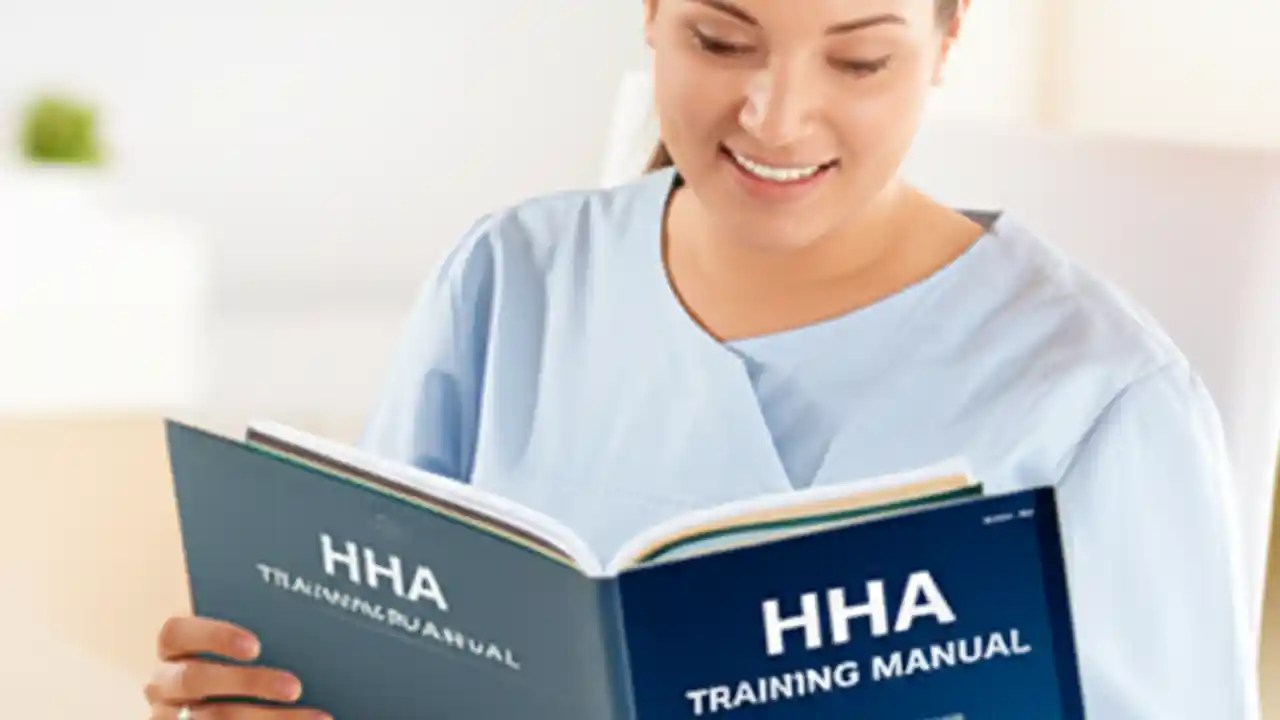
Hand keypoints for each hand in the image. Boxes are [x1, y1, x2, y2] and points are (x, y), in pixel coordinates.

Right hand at [144, 615, 330, 718]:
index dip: (215, 636)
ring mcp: (168, 716)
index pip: (177, 633)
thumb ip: (262, 634)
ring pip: (214, 718)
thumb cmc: (245, 662)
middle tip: (296, 687)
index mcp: (173, 648)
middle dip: (249, 683)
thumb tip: (308, 630)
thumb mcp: (242, 648)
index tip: (257, 647)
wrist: (230, 701)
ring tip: (315, 718)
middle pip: (195, 679)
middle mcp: (163, 683)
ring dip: (269, 718)